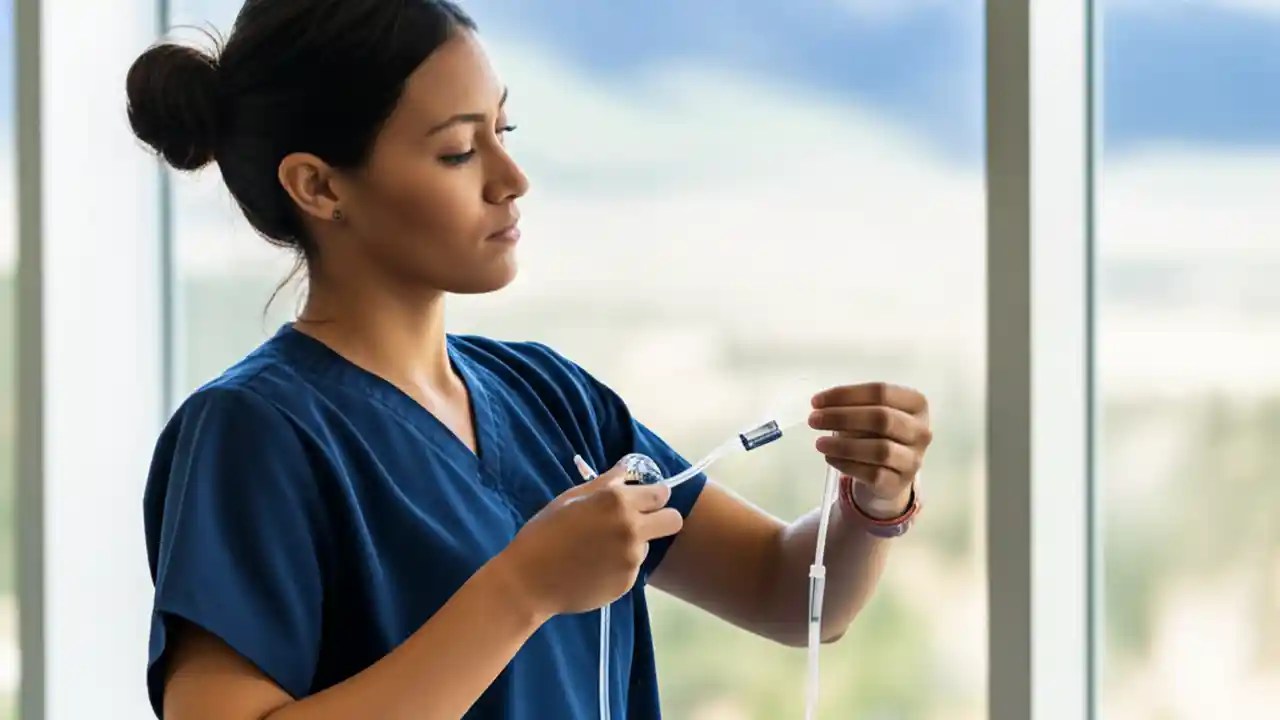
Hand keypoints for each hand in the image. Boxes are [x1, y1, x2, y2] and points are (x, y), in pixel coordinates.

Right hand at [498, 461, 683, 616]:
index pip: (661, 492)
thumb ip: (606, 483)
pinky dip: (618, 566)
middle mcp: (631, 528)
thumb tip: (628, 468)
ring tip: (599, 549)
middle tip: (639, 521)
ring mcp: (632, 558)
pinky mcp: (628, 583)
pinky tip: (593, 568)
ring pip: (648, 544)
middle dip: (661, 518)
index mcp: (616, 501)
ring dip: (633, 543)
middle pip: (673, 520)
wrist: (529, 581)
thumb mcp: (572, 498)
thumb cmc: (545, 532)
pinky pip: (632, 567)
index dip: (652, 495)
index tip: (642, 499)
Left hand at [807, 383, 932, 516]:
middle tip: (814, 420)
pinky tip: (830, 458)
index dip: (846, 394)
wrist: (892, 472)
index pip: (882, 392)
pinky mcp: (900, 483)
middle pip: (882, 418)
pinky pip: (873, 473)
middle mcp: (921, 431)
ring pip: (880, 449)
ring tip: (819, 442)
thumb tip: (821, 407)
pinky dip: (847, 464)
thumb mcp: (871, 413)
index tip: (816, 401)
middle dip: (843, 417)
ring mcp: (913, 459)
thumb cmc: (878, 434)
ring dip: (844, 445)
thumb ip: (852, 406)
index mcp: (916, 404)